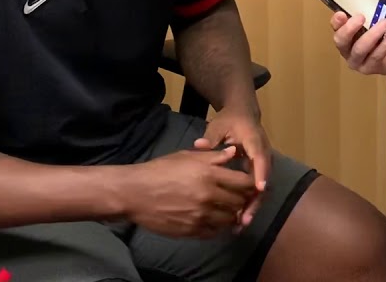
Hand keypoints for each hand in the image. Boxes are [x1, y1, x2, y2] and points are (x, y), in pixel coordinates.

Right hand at [122, 147, 258, 238]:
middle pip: (240, 202)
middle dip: (242, 199)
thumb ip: (213, 156)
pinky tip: (212, 219)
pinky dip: (217, 226)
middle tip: (237, 197)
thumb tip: (233, 153)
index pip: (244, 182)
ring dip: (231, 214)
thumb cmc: (160, 170)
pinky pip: (215, 232)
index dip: (249, 183)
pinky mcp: (192, 230)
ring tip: (225, 209)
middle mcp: (208, 195)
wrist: (135, 193)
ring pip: (230, 219)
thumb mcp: (186, 156)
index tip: (247, 184)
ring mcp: (200, 215)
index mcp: (209, 174)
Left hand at [192, 106, 270, 226]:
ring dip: (252, 206)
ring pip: (262, 188)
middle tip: (244, 219)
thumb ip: (211, 137)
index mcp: (254, 140)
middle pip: (264, 179)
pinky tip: (239, 218)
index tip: (258, 189)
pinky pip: (257, 189)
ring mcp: (263, 164)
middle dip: (255, 200)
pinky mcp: (259, 171)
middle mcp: (264, 153)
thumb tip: (199, 145)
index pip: (260, 157)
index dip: (261, 173)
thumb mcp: (219, 125)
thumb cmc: (230, 120)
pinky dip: (249, 203)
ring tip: (241, 224)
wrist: (243, 114)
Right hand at [329, 0, 385, 76]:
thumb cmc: (381, 32)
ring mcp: (356, 59)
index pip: (335, 26)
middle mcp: (346, 46)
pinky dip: (384, 45)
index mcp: (344, 30)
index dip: (336, 20)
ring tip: (384, 23)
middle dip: (350, 28)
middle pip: (340, 40)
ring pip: (359, 49)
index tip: (342, 13)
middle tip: (361, 17)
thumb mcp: (378, 10)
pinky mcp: (368, 68)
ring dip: (372, 35)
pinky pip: (375, 57)